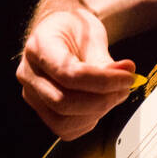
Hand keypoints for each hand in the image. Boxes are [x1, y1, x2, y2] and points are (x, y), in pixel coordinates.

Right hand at [16, 3, 137, 140]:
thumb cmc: (74, 29)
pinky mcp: (41, 110)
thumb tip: (125, 75)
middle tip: (125, 87)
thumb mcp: (91, 33)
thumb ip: (106, 59)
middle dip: (102, 100)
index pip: (68, 74)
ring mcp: (32, 95)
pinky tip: (101, 103)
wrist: (61, 31)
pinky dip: (88, 121)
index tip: (127, 78)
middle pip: (63, 102)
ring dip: (97, 112)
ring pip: (63, 121)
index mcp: (39, 47)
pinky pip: (64, 129)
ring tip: (115, 94)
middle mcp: (29, 73)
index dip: (102, 81)